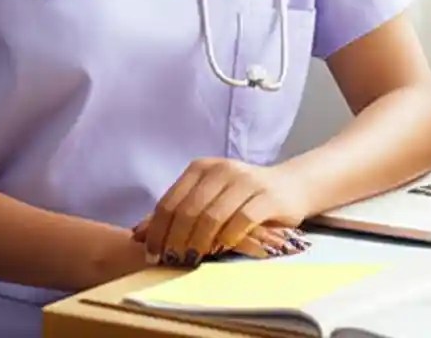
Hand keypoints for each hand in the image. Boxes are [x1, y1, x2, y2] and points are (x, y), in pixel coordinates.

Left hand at [139, 158, 312, 265]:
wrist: (292, 187)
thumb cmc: (243, 198)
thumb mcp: (207, 200)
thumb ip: (175, 214)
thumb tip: (138, 234)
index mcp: (202, 168)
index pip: (170, 201)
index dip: (157, 231)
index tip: (152, 255)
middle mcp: (222, 170)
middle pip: (188, 211)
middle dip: (175, 241)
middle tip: (171, 262)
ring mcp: (247, 181)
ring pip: (212, 216)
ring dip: (199, 243)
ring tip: (193, 260)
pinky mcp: (268, 197)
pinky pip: (241, 221)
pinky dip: (227, 239)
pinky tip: (222, 250)